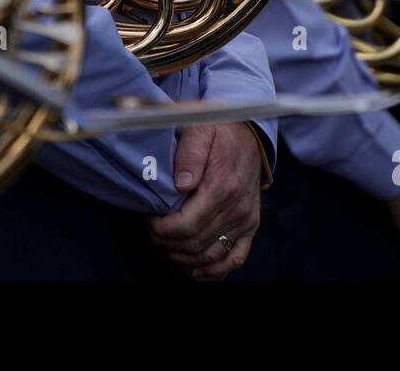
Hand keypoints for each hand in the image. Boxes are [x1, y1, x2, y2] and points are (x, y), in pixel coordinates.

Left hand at [148, 122, 261, 280]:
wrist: (250, 133)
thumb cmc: (220, 131)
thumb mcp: (201, 129)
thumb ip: (190, 153)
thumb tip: (181, 184)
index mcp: (222, 187)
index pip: (186, 225)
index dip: (161, 230)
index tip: (149, 219)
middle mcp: (237, 208)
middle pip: (194, 244)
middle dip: (166, 243)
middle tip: (152, 230)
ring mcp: (245, 220)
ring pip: (210, 256)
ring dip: (183, 257)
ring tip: (166, 244)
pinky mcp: (250, 226)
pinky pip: (235, 258)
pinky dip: (213, 270)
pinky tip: (194, 269)